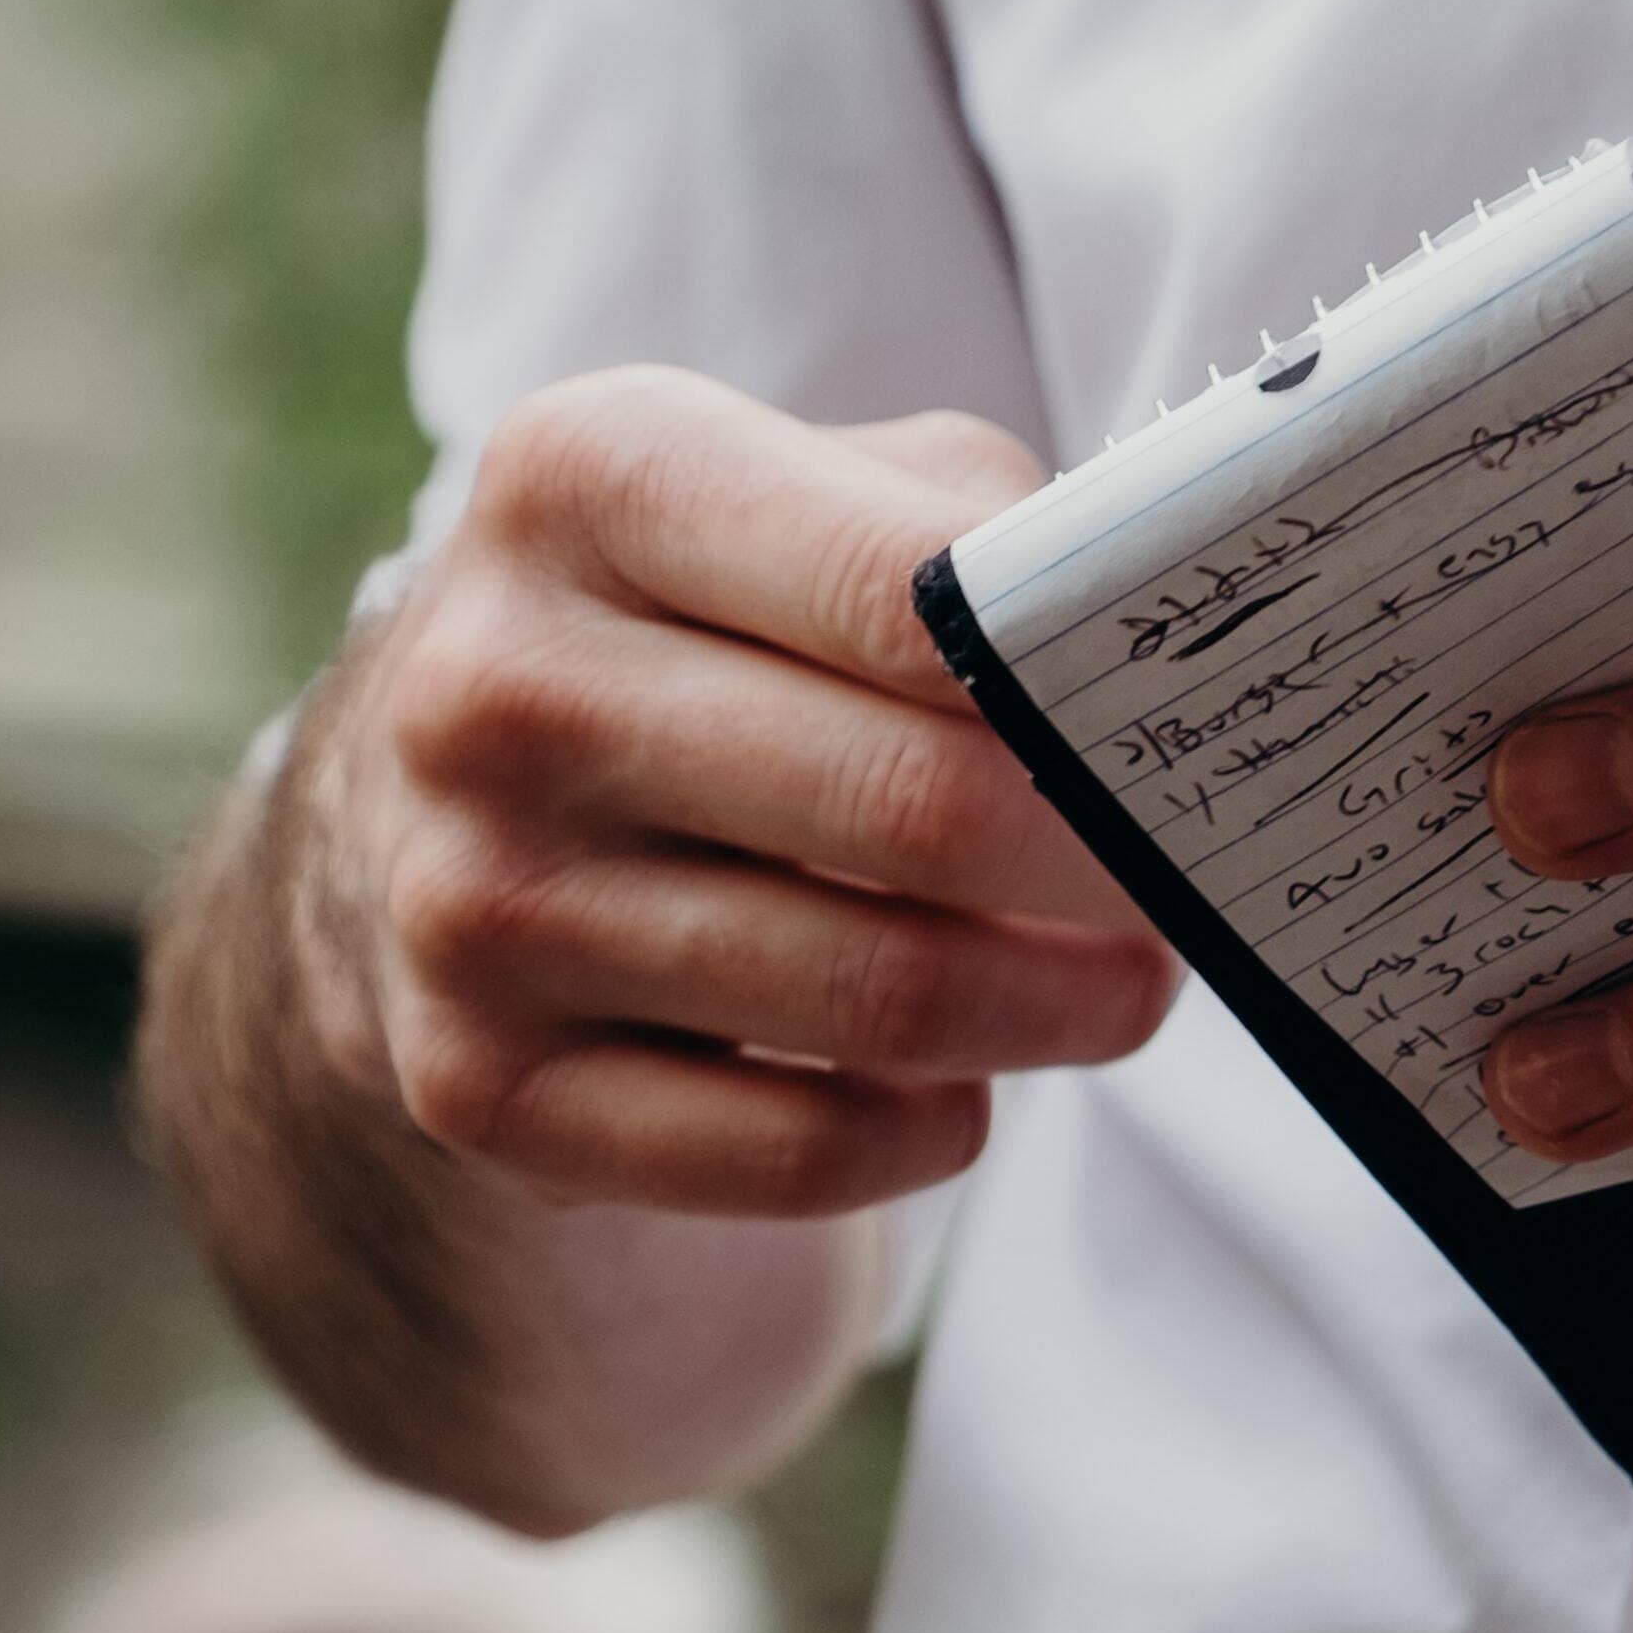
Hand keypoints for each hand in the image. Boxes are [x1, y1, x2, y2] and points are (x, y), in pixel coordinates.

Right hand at [306, 371, 1175, 1222]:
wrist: (442, 810)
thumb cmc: (711, 631)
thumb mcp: (814, 500)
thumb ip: (985, 537)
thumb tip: (1165, 639)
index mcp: (590, 479)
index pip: (913, 593)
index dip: (1087, 690)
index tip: (1184, 744)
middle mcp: (498, 686)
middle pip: (917, 811)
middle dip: (1105, 874)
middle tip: (1190, 895)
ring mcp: (469, 897)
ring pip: (877, 998)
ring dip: (1050, 1014)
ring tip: (1117, 993)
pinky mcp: (477, 1083)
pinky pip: (792, 1153)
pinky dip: (923, 1133)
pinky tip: (956, 1093)